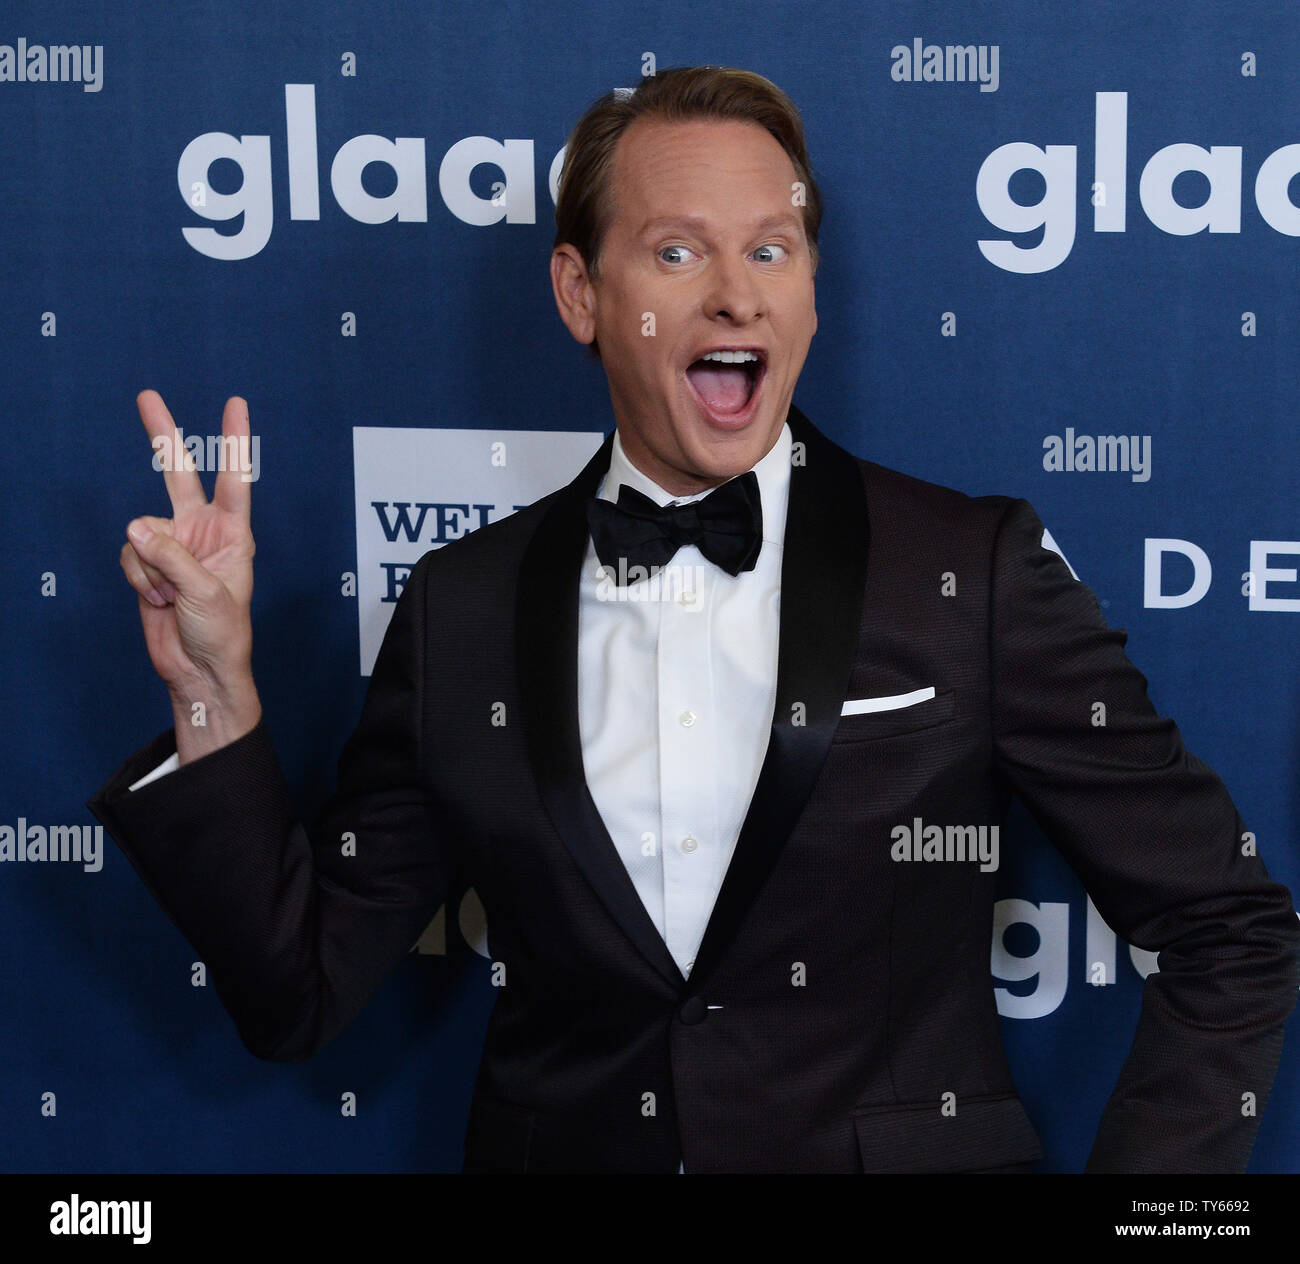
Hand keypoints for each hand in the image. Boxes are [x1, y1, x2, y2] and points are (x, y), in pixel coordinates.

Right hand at [119, 390, 261, 759]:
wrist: (198, 670)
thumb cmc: (221, 633)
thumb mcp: (206, 592)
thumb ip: (170, 556)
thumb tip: (134, 528)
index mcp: (233, 534)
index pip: (234, 479)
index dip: (233, 441)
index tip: (236, 404)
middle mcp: (202, 532)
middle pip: (178, 475)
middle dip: (162, 437)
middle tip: (147, 396)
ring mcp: (172, 547)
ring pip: (141, 531)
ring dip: (149, 566)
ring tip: (171, 595)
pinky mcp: (148, 564)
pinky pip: (128, 555)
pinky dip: (137, 578)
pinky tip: (157, 599)